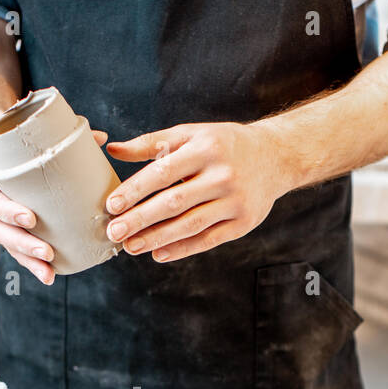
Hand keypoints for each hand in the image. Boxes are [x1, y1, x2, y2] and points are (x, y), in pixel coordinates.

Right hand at [0, 129, 108, 283]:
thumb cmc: (15, 145)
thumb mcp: (27, 138)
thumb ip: (61, 137)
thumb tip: (101, 138)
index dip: (7, 211)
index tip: (30, 218)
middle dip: (23, 244)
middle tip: (47, 253)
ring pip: (8, 246)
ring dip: (28, 261)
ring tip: (49, 273)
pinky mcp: (9, 231)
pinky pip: (17, 251)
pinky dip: (32, 264)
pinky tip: (49, 275)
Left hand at [103, 122, 289, 262]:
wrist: (276, 156)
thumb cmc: (224, 145)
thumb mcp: (192, 134)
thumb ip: (152, 143)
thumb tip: (113, 150)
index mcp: (205, 148)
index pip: (163, 171)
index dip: (135, 190)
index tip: (111, 205)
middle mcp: (222, 175)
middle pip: (174, 202)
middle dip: (140, 219)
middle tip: (114, 232)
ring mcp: (235, 201)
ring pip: (190, 224)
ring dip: (157, 238)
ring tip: (130, 246)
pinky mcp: (243, 223)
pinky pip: (208, 240)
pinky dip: (182, 249)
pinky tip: (158, 254)